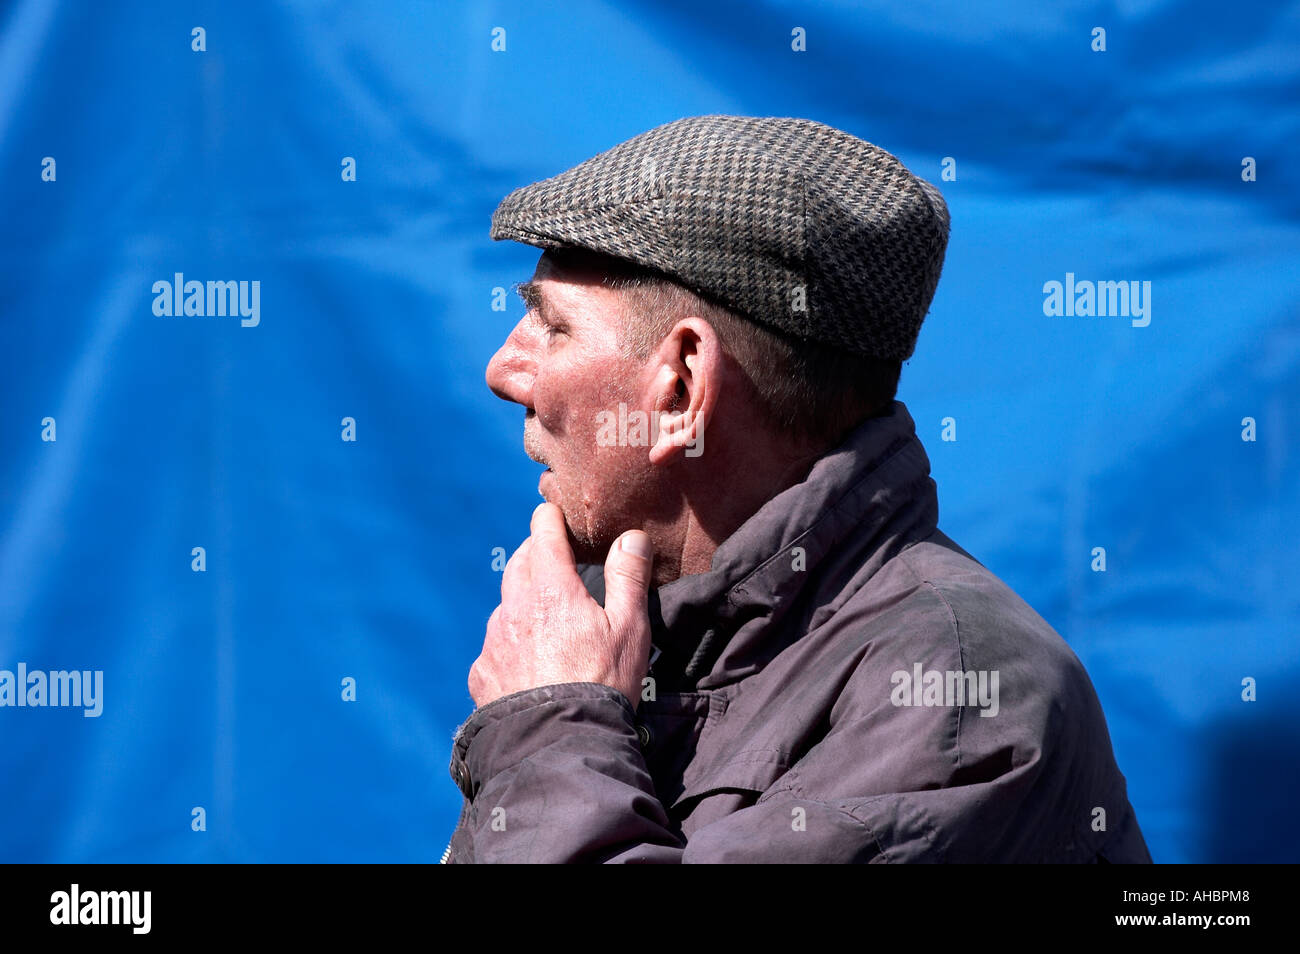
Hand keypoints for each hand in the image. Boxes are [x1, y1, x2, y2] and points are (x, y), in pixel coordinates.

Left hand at [468, 502, 654, 709]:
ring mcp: (494, 641)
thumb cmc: (603, 682)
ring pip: (507, 605)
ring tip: (548, 624)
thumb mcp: (629, 627)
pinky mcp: (482, 673)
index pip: (544, 531)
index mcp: (551, 588)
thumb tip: (630, 536)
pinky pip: (495, 647)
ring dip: (524, 603)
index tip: (559, 516)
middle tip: (559, 564)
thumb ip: (628, 576)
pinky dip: (511, 646)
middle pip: (520, 562)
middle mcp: (514, 607)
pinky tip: (530, 666)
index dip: (552, 518)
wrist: (560, 744)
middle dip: (538, 556)